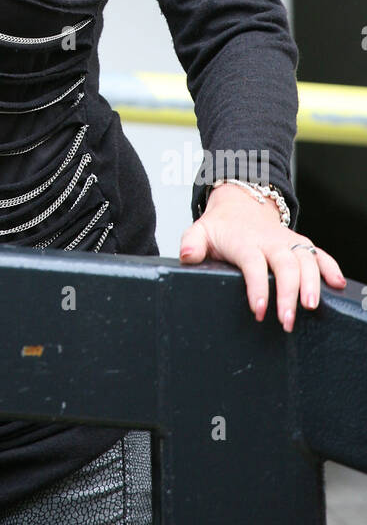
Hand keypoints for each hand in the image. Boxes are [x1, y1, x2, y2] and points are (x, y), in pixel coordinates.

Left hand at [178, 181, 345, 330]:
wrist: (240, 205)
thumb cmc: (220, 227)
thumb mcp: (200, 231)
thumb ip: (191, 244)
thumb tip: (187, 256)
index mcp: (244, 241)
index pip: (253, 263)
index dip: (257, 287)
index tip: (258, 310)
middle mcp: (270, 241)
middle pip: (285, 265)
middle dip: (288, 293)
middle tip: (286, 320)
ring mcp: (288, 242)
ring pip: (306, 260)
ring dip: (312, 283)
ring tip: (311, 307)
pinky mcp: (300, 244)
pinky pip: (320, 254)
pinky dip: (331, 268)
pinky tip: (337, 285)